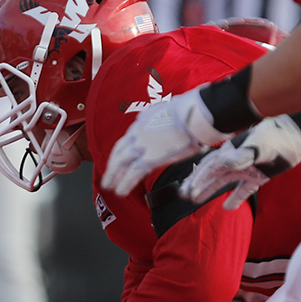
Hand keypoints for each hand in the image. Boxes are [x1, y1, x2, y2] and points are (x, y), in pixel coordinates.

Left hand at [101, 86, 232, 197]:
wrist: (192, 115)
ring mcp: (142, 145)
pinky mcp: (150, 158)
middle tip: (107, 178)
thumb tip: (147, 119)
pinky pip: (133, 173)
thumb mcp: (163, 109)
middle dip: (112, 167)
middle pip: (119, 153)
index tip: (116, 161)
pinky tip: (121, 191)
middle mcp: (137, 134)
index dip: (120, 153)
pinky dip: (125, 183)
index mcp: (141, 123)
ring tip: (110, 187)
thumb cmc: (186, 112)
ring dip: (114, 177)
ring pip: (121, 164)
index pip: (125, 141)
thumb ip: (153, 117)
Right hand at [180, 115, 300, 207]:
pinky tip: (228, 208)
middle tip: (184, 195)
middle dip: (197, 183)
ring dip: (209, 190)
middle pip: (211, 173)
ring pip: (222, 181)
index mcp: (231, 151)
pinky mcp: (258, 176)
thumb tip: (225, 162)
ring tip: (195, 200)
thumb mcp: (262, 144)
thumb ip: (244, 154)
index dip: (198, 179)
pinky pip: (243, 189)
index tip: (189, 191)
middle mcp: (235, 160)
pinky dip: (235, 198)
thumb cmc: (279, 136)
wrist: (299, 135)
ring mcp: (246, 168)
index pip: (210, 167)